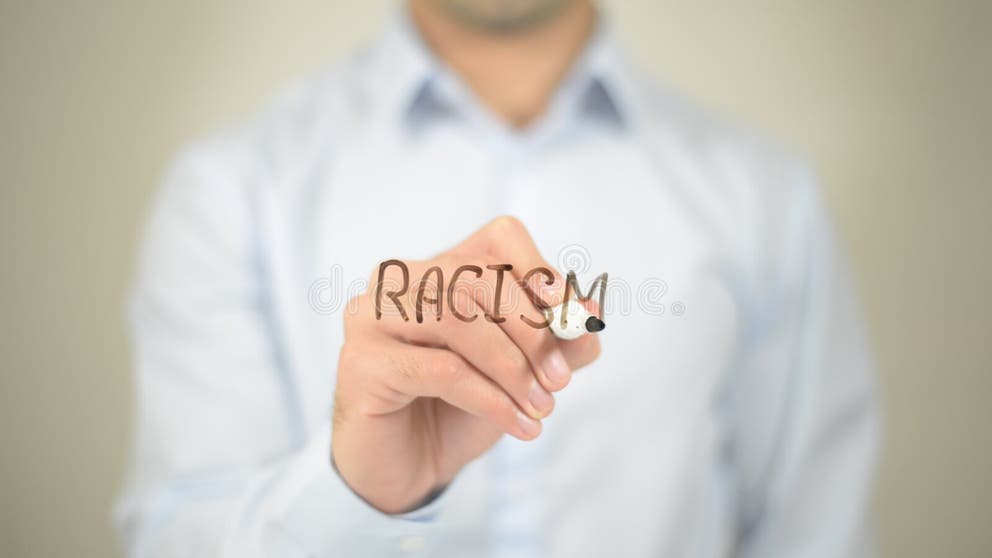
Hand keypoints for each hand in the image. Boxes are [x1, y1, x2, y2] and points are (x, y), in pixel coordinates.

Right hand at [331, 216, 600, 512]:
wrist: (409, 467)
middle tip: (560, 380)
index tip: (571, 315)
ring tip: (540, 407)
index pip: (499, 239)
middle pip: (477, 279)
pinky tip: (518, 425)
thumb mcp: (521, 372)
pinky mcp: (361, 361)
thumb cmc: (460, 408)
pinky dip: (490, 398)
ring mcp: (371, 316)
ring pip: (455, 319)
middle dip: (531, 331)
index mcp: (440, 268)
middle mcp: (399, 281)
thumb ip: (556, 342)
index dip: (540, 270)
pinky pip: (440, 369)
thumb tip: (590, 315)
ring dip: (511, 367)